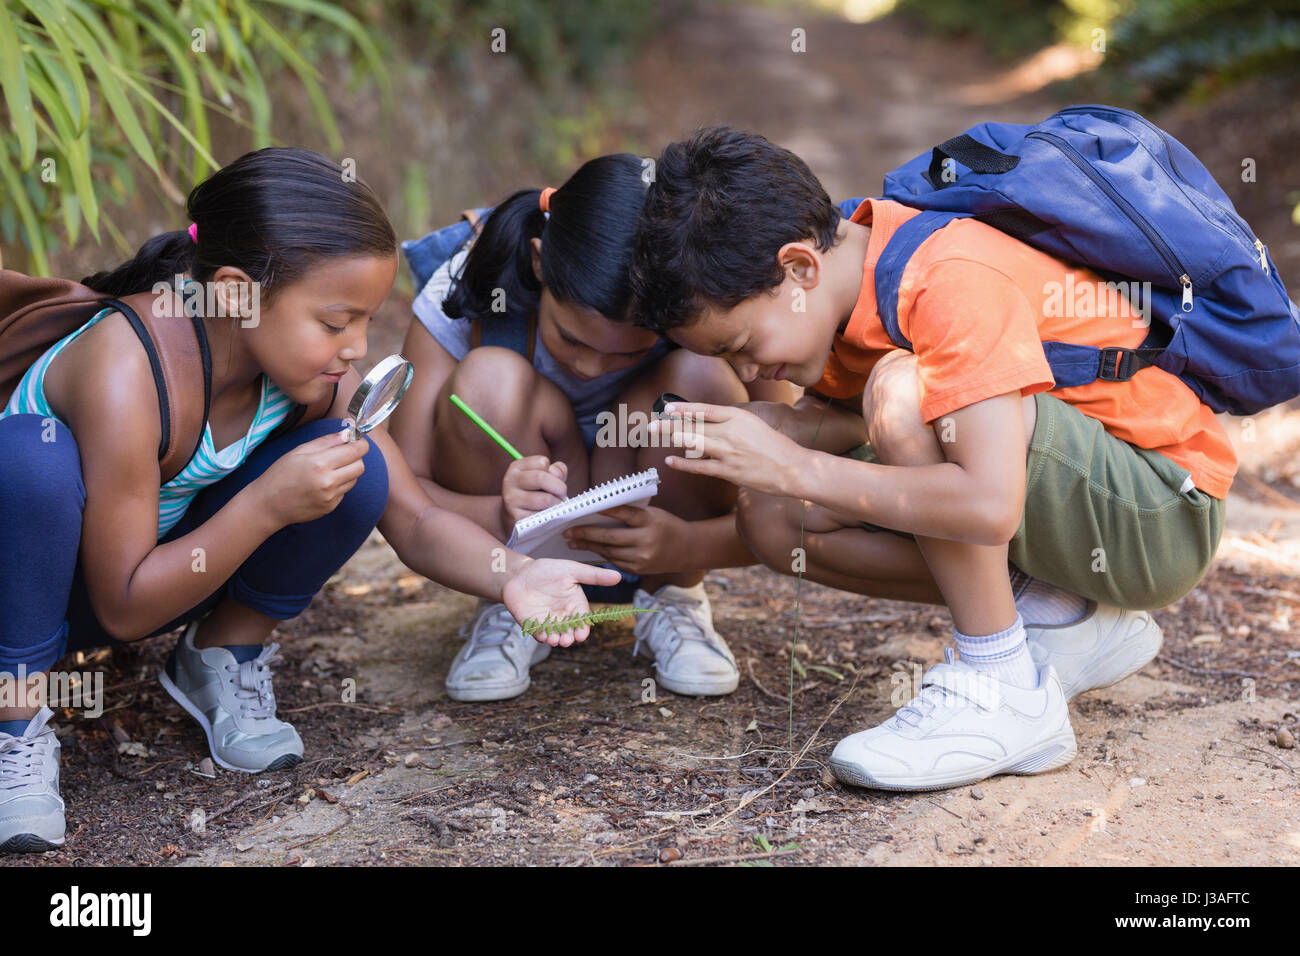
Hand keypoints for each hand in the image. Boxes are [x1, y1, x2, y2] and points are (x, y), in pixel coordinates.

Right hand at [255, 429, 368, 526]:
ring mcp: (331, 497)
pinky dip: (339, 485)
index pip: (356, 451)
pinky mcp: (330, 507)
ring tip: (328, 470)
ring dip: (347, 471)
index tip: (357, 441)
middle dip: (355, 457)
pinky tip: (322, 484)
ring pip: (354, 479)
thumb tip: (348, 434)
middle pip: (360, 466)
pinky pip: (344, 491)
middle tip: (342, 454)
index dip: (360, 444)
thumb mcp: (300, 451)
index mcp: (320, 463)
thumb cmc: (280, 474)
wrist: (268, 504)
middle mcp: (328, 482)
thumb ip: (326, 441)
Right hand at [501, 456, 567, 526]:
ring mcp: (512, 499)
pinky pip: (543, 515)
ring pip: (545, 499)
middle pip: (542, 478)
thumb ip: (556, 470)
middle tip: (563, 494)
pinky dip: (550, 515)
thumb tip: (556, 474)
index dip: (555, 472)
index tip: (556, 480)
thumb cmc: (533, 492)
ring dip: (557, 503)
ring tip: (556, 504)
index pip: (543, 463)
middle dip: (559, 487)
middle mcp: (511, 481)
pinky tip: (547, 514)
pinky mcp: (516, 517)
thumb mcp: (542, 476)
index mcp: (517, 467)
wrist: (512, 515)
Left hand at [501, 558, 619, 646]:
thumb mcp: (572, 570)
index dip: (582, 630)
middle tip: (566, 640)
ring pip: (555, 636)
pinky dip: (541, 637)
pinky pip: (539, 634)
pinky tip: (542, 636)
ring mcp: (548, 621)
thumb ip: (594, 576)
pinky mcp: (533, 625)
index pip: (582, 621)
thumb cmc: (547, 570)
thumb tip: (619, 576)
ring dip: (556, 640)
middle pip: (569, 632)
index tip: (581, 635)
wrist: (519, 573)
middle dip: (569, 638)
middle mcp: (563, 616)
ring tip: (554, 639)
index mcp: (575, 605)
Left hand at [563, 505, 689, 574]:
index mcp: (650, 521)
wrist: (689, 549)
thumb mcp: (654, 513)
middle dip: (586, 534)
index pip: (623, 513)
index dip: (603, 509)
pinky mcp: (640, 569)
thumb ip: (632, 514)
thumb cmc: (667, 525)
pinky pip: (615, 561)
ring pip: (609, 551)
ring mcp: (642, 557)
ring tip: (572, 542)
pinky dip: (601, 554)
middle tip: (567, 532)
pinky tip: (589, 549)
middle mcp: (646, 540)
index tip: (584, 506)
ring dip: (589, 546)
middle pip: (610, 537)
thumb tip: (599, 510)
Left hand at [649, 402, 807, 496]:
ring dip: (674, 439)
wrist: (793, 467)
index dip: (684, 408)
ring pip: (694, 443)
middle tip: (651, 425)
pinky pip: (700, 466)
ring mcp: (729, 452)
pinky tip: (670, 460)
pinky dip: (683, 463)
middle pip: (694, 426)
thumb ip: (731, 422)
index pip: (705, 410)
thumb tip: (706, 423)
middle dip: (670, 426)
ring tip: (657, 436)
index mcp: (739, 416)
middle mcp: (731, 431)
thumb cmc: (774, 447)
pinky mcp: (729, 471)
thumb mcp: (753, 425)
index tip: (667, 408)